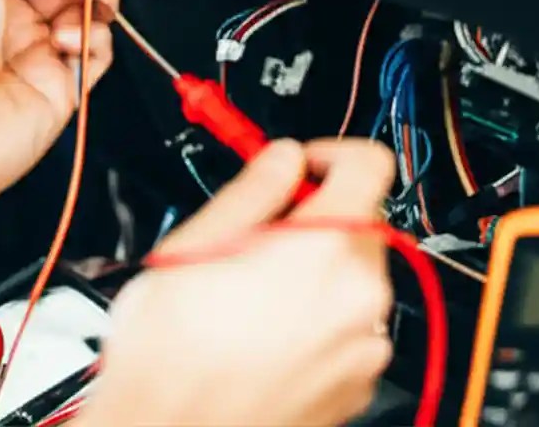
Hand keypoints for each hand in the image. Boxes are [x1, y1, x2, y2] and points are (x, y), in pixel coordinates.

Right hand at [82, 139, 396, 426]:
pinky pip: (349, 330)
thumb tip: (279, 160)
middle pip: (362, 224)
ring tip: (250, 292)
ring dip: (316, 272)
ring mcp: (364, 349)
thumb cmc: (170, 356)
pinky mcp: (356, 386)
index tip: (300, 164)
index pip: (368, 164)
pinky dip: (317, 320)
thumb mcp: (195, 245)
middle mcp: (360, 299)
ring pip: (354, 280)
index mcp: (325, 250)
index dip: (330, 152)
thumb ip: (253, 191)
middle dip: (315, 218)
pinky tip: (263, 333)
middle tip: (257, 233)